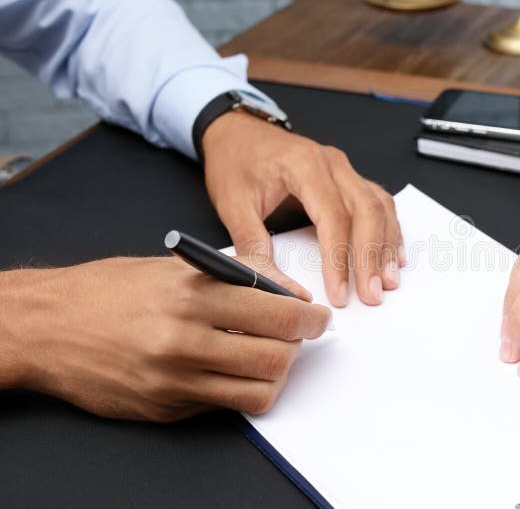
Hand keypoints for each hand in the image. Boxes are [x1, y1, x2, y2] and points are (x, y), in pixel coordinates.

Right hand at [0, 257, 330, 421]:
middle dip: (298, 348)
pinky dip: (240, 390)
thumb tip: (290, 293)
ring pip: (257, 391)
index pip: (277, 313)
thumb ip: (238, 277)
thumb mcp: (176, 267)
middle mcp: (185, 339)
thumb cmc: (110, 288)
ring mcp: (174, 379)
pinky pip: (223, 405)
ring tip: (266, 356)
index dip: (310, 319)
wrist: (46, 326)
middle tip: (297, 337)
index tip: (318, 318)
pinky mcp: (165, 407)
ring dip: (274, 374)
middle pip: (276, 357)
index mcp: (191, 294)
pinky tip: (231, 370)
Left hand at [202, 111, 404, 306]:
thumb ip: (252, 246)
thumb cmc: (235, 160)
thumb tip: (273, 286)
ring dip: (386, 246)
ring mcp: (345, 169)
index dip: (339, 259)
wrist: (237, 130)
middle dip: (371, 257)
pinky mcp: (348, 178)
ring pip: (380, 206)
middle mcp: (333, 163)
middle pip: (367, 211)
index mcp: (305, 165)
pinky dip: (388, 230)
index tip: (338, 293)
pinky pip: (378, 202)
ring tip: (388, 281)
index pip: (334, 217)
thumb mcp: (232, 205)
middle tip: (371, 295)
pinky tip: (392, 254)